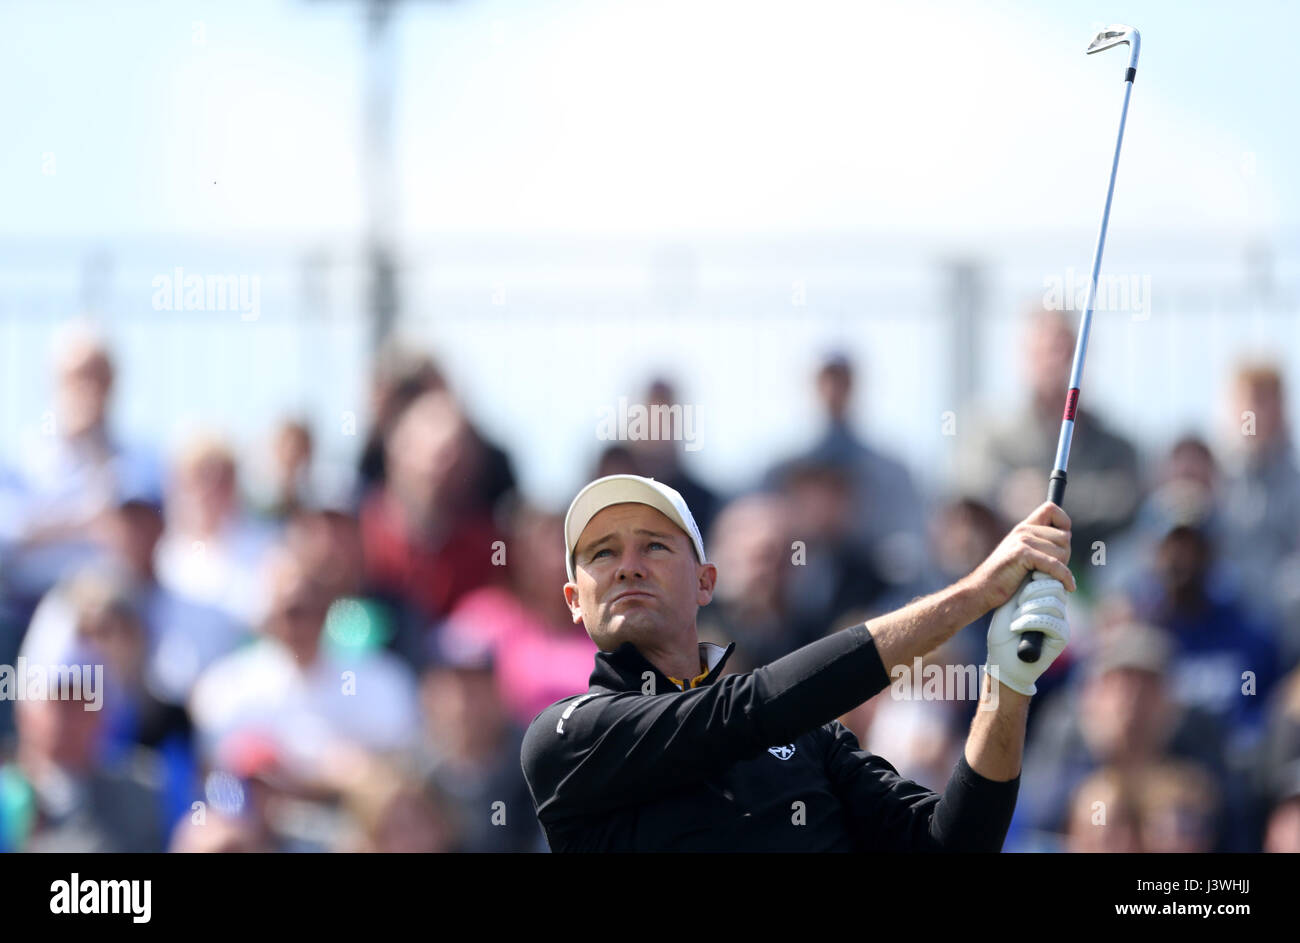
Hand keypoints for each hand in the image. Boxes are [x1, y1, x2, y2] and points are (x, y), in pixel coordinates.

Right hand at [963, 501, 1074, 611]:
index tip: (1064, 542)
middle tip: (1054, 570)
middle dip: (1065, 556)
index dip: (1063, 522)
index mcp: (1023, 527)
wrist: (981, 590)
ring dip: (1063, 569)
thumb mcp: (1022, 555)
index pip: (1051, 509)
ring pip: (1062, 552)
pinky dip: (1065, 578)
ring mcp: (1022, 541)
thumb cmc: (1004, 578)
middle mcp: (1023, 530)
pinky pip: (1055, 565)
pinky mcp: (1022, 554)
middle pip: (1064, 536)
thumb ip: (1039, 544)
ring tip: (1049, 578)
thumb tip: (1067, 538)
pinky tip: (1067, 586)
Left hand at [984, 572, 1068, 695]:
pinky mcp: (1061, 636)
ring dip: (1028, 608)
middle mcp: (1057, 608)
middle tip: (1017, 604)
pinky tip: (1017, 627)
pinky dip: (1029, 622)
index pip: (1052, 575)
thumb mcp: (1012, 602)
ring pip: (1052, 601)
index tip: (1020, 584)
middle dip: (1031, 591)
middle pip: (1055, 586)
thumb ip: (1025, 584)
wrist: (1002, 661)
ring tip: (1015, 619)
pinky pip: (1050, 620)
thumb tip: (1035, 561)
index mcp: (1046, 597)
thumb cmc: (1002, 633)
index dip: (1038, 575)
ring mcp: (1062, 621)